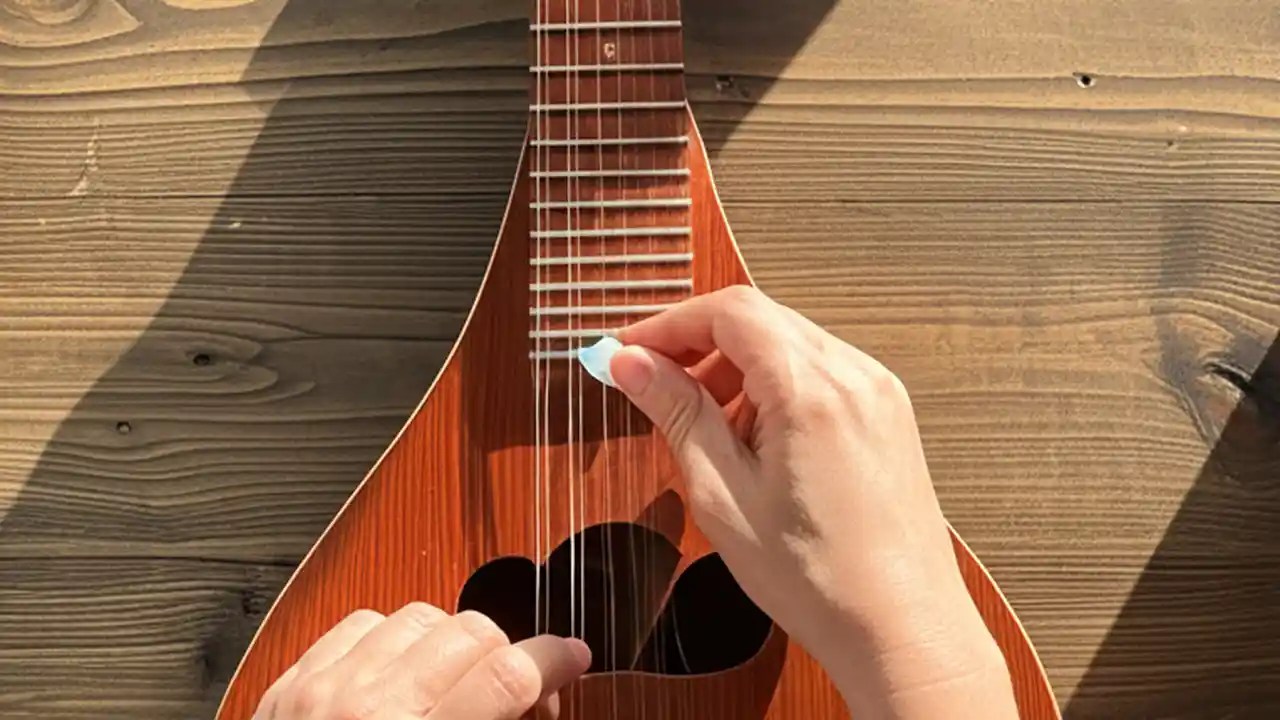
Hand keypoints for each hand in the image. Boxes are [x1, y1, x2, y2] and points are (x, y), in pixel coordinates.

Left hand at [253, 603, 589, 719]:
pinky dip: (388, 639)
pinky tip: (395, 673)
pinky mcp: (290, 684)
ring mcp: (321, 689)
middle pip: (469, 632)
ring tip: (449, 685)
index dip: (553, 660)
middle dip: (503, 654)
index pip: (506, 676)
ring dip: (446, 644)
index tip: (571, 658)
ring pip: (417, 616)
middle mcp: (366, 709)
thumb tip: (530, 709)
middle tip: (509, 692)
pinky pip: (358, 624)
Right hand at [610, 286, 1017, 718]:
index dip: (668, 324)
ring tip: (703, 427)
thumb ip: (678, 414)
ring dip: (734, 366)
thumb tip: (632, 364)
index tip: (628, 352)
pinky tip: (752, 438)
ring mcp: (878, 392)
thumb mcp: (724, 495)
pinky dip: (773, 386)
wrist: (901, 628)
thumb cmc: (821, 579)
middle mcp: (855, 376)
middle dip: (697, 344)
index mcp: (813, 390)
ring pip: (788, 342)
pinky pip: (818, 371)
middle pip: (759, 319)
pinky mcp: (886, 414)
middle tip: (652, 386)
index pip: (729, 311)